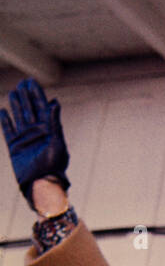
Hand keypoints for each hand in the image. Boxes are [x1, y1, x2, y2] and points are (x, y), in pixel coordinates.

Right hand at [1, 78, 69, 209]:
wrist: (42, 184)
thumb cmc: (53, 166)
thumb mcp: (57, 142)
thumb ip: (54, 122)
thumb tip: (54, 102)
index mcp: (49, 129)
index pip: (42, 107)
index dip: (37, 94)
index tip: (31, 81)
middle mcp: (37, 132)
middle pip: (30, 109)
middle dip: (26, 96)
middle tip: (22, 83)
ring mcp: (26, 138)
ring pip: (19, 117)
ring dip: (16, 105)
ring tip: (14, 93)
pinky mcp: (15, 146)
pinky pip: (8, 130)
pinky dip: (6, 121)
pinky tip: (3, 111)